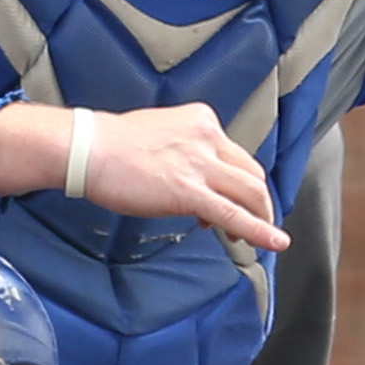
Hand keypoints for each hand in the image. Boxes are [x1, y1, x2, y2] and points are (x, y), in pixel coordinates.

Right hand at [0, 101, 289, 251]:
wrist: (88, 149)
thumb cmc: (112, 144)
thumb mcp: (159, 132)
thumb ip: (182, 149)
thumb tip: (188, 178)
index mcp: (202, 121)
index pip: (236, 155)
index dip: (237, 182)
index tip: (227, 200)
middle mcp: (208, 138)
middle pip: (251, 174)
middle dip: (257, 202)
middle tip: (251, 223)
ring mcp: (200, 164)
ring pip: (250, 193)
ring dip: (260, 218)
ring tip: (256, 240)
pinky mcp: (189, 192)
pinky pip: (234, 214)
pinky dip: (260, 231)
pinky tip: (275, 243)